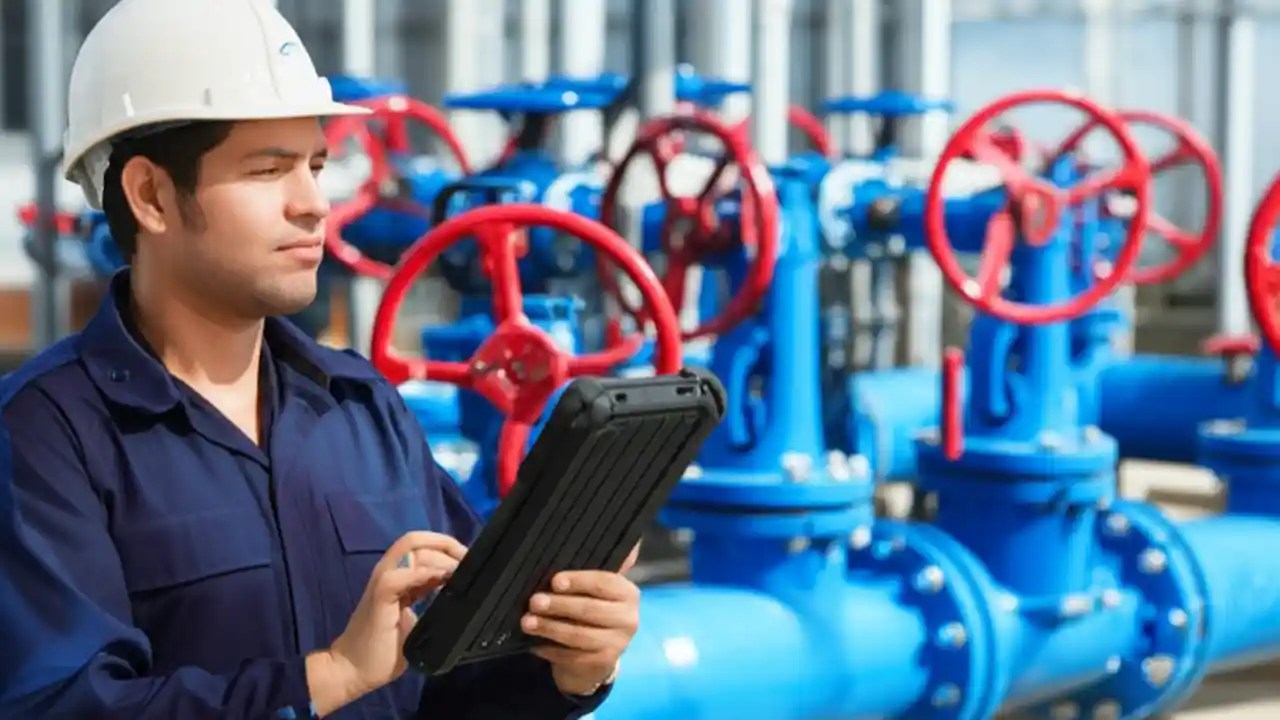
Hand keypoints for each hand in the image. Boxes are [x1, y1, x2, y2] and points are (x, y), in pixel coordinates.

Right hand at [308, 532, 466, 716]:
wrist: (353, 670)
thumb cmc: (386, 648)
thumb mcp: (419, 616)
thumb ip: (432, 595)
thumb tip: (460, 584)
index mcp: (400, 575)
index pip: (422, 545)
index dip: (447, 546)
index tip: (471, 561)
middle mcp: (390, 571)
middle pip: (416, 540)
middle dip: (447, 545)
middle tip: (470, 562)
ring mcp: (383, 581)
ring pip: (410, 549)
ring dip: (440, 556)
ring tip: (460, 570)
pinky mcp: (380, 596)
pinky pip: (400, 575)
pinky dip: (423, 573)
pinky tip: (442, 577)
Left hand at [522, 544, 640, 695]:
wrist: (598, 656)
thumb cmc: (592, 610)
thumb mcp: (596, 589)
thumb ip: (597, 564)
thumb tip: (613, 533)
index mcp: (628, 593)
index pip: (605, 582)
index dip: (579, 581)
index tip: (555, 581)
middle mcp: (630, 618)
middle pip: (590, 609)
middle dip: (559, 605)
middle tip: (534, 601)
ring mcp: (618, 644)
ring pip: (579, 635)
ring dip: (550, 628)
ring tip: (527, 622)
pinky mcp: (603, 664)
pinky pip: (572, 656)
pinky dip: (551, 649)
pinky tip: (535, 644)